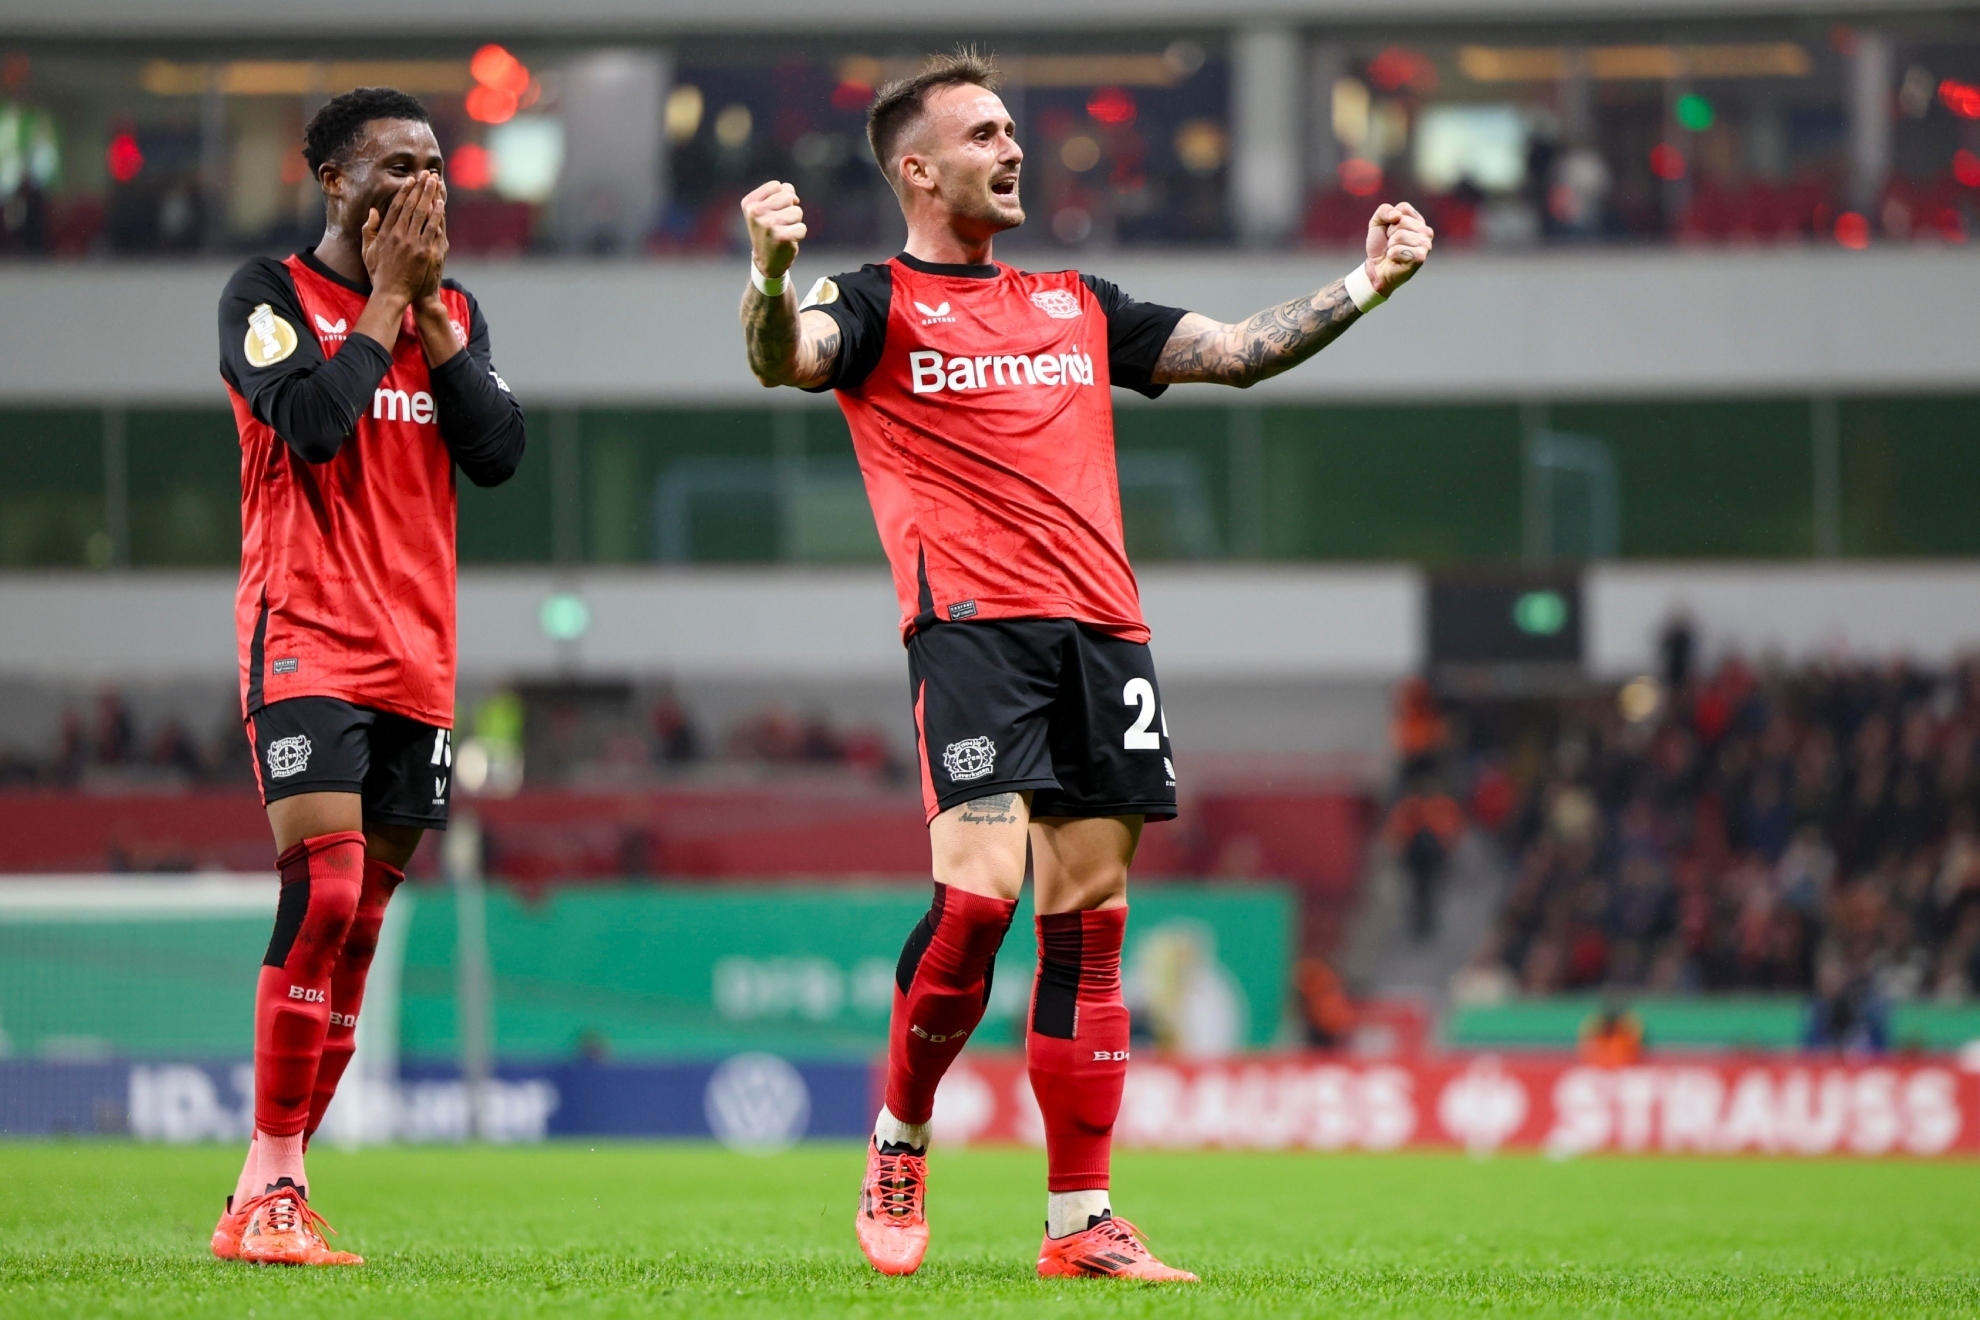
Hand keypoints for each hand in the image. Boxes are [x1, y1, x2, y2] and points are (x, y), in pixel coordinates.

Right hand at [361, 172, 442, 304]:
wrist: (391, 294)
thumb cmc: (379, 274)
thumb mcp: (368, 251)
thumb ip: (369, 230)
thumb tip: (373, 211)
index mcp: (385, 233)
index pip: (396, 207)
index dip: (404, 191)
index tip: (410, 180)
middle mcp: (398, 234)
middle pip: (410, 205)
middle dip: (419, 187)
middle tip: (426, 174)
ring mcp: (411, 242)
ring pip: (422, 213)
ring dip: (429, 195)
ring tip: (436, 182)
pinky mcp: (423, 251)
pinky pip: (431, 228)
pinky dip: (436, 215)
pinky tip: (441, 203)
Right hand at [740, 179, 805, 278]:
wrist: (766, 261)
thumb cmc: (768, 231)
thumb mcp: (766, 209)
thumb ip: (779, 194)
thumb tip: (790, 190)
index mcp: (749, 203)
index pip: (777, 186)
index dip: (782, 197)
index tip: (774, 211)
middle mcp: (756, 213)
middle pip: (788, 197)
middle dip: (789, 209)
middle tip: (780, 223)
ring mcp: (769, 225)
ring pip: (797, 211)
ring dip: (795, 222)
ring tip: (783, 231)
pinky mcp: (782, 237)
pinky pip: (802, 227)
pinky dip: (799, 234)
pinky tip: (787, 241)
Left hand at [1364, 202, 1433, 296]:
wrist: (1376, 267)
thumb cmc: (1380, 245)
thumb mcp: (1377, 222)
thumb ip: (1384, 210)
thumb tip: (1397, 216)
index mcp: (1418, 220)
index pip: (1403, 208)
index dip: (1390, 220)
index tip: (1390, 231)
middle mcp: (1426, 231)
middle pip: (1401, 221)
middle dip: (1390, 234)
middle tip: (1391, 244)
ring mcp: (1426, 245)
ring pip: (1400, 235)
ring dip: (1390, 245)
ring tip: (1393, 251)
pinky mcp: (1420, 257)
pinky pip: (1398, 249)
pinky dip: (1391, 254)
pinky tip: (1395, 259)